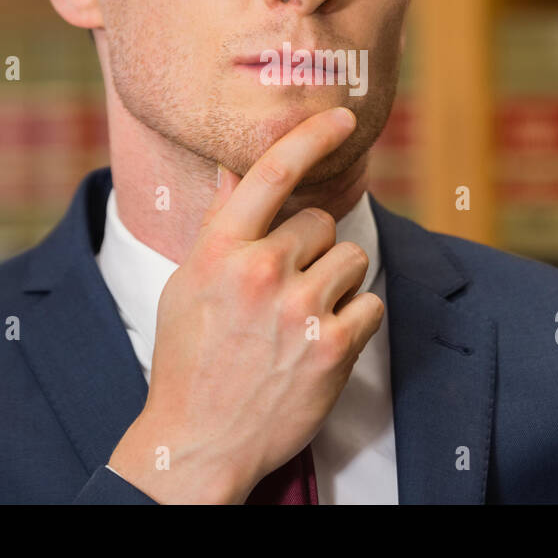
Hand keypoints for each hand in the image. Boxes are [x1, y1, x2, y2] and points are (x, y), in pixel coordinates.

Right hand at [106, 106, 384, 502]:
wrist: (200, 440)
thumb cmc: (188, 360)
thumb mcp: (187, 285)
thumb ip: (219, 227)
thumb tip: (237, 173)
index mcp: (219, 250)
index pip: (272, 172)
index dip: (311, 136)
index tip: (343, 117)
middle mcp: (259, 271)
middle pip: (320, 221)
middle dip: (311, 250)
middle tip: (283, 291)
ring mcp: (299, 309)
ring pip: (352, 259)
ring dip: (337, 284)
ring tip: (302, 319)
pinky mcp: (333, 346)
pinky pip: (371, 303)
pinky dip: (356, 320)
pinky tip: (321, 342)